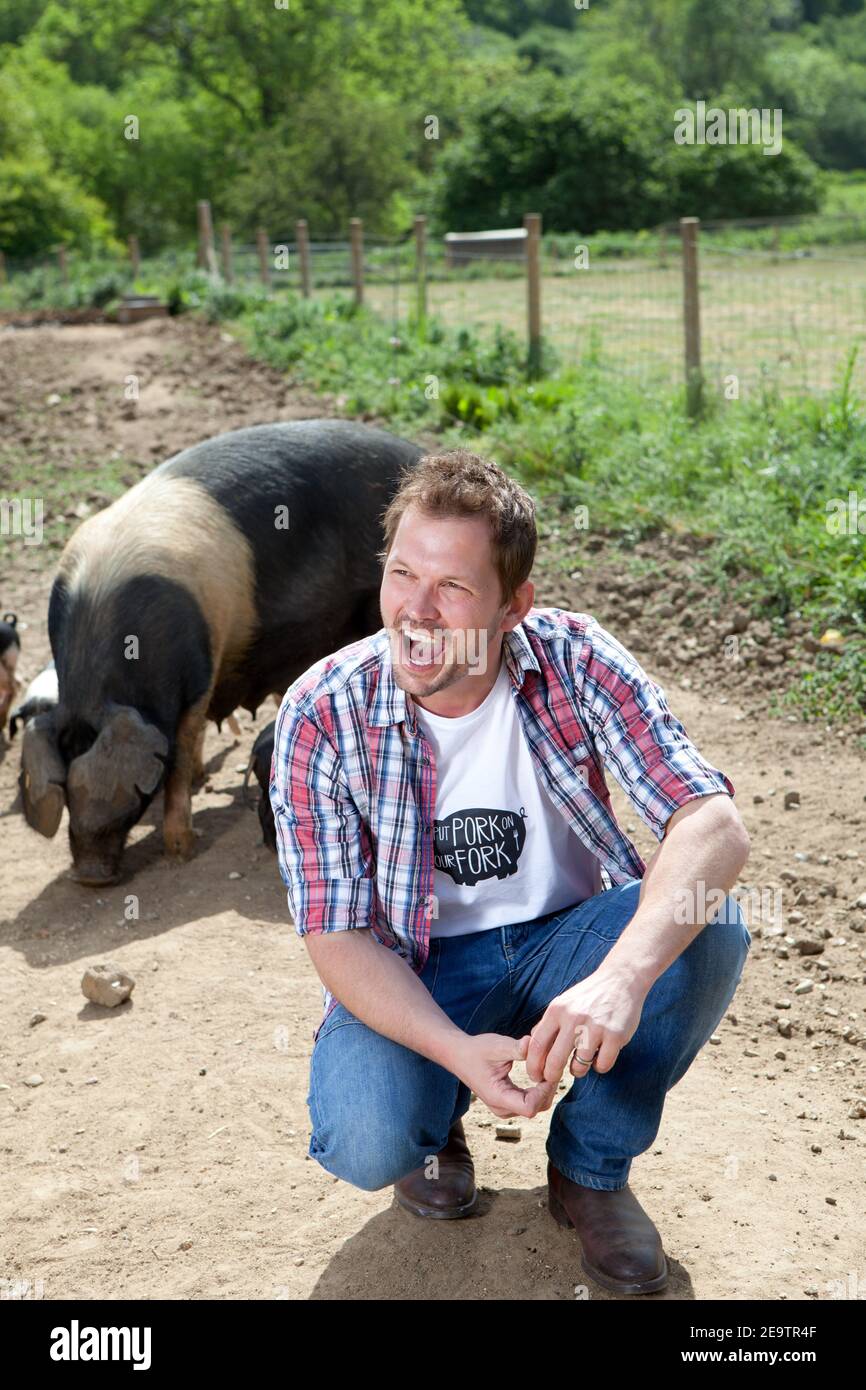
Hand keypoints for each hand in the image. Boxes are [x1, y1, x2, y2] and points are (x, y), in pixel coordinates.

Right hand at [450, 1032, 558, 1119]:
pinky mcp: (508, 1103)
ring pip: (536, 1106)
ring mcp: (505, 1108)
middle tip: (553, 1066)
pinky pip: (530, 1101)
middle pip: (537, 1108)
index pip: (530, 1107)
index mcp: (498, 1097)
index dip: (543, 1091)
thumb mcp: (497, 1046)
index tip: (548, 1071)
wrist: (459, 1055)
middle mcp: (502, 1108)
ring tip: (547, 1068)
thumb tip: (533, 1042)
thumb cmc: (477, 1049)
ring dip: (545, 1089)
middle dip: (548, 1089)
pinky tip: (540, 1072)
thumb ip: (517, 1048)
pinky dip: (538, 1089)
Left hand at [524, 965, 647, 1087]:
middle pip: (555, 1060)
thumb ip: (548, 1024)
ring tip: (581, 1063)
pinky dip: (600, 1066)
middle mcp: (574, 1018)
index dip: (533, 1065)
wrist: (620, 980)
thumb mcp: (563, 1003)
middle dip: (551, 1076)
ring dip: (577, 1071)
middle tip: (552, 1080)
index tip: (535, 1075)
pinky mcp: (615, 1036)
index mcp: (557, 1010)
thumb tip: (531, 1047)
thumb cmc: (588, 996)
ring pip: (579, 1067)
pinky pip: (602, 1065)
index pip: (537, 1045)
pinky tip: (600, 1056)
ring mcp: (596, 1027)